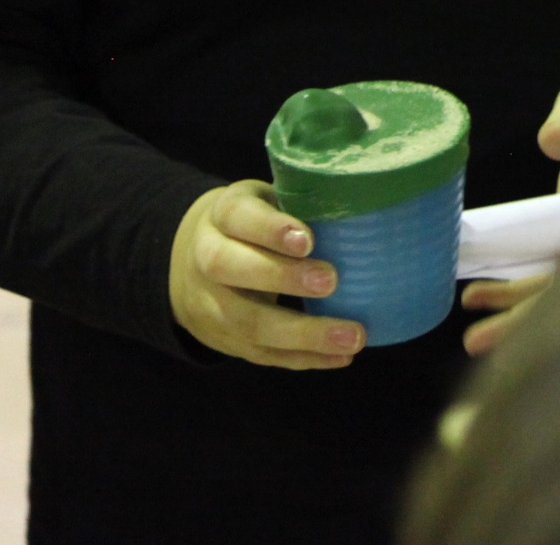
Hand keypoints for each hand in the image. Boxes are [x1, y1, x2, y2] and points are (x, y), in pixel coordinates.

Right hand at [169, 180, 365, 369]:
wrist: (193, 262)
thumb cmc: (255, 225)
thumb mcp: (267, 201)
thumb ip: (301, 203)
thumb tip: (366, 209)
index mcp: (221, 215)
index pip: (238, 217)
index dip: (270, 229)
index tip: (308, 239)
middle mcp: (205, 259)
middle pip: (229, 268)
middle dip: (281, 278)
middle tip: (331, 281)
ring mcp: (209, 305)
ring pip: (246, 322)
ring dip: (302, 334)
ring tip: (353, 337)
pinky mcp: (224, 340)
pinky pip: (261, 353)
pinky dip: (303, 358)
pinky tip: (340, 357)